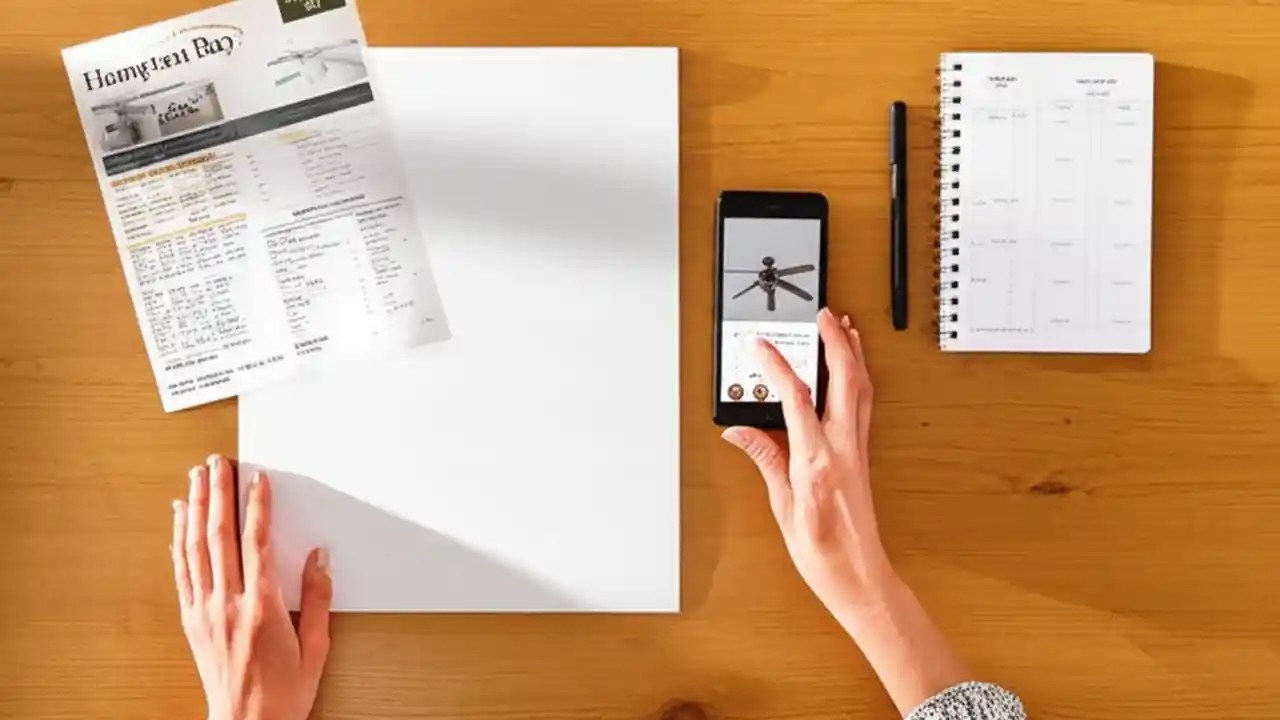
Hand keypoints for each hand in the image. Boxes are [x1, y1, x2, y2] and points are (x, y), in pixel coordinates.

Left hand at [171, 456, 331, 719]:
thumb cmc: (284, 693)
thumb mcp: (316, 647)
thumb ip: (317, 599)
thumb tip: (319, 558)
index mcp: (262, 608)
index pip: (256, 543)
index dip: (257, 506)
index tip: (258, 479)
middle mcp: (227, 605)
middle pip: (219, 536)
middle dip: (219, 494)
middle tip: (219, 462)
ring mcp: (204, 612)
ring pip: (195, 549)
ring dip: (195, 509)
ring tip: (197, 479)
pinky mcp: (192, 621)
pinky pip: (183, 573)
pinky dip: (179, 543)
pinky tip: (180, 522)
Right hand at [724, 310, 972, 714]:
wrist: (861, 577)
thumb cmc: (824, 553)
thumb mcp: (782, 507)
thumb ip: (765, 460)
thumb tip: (740, 432)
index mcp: (817, 461)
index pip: (796, 398)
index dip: (777, 366)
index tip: (762, 345)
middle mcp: (843, 448)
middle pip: (844, 380)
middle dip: (834, 342)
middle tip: (824, 314)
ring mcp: (858, 449)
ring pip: (861, 388)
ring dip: (852, 355)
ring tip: (844, 328)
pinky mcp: (863, 455)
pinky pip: (864, 405)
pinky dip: (859, 379)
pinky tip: (854, 369)